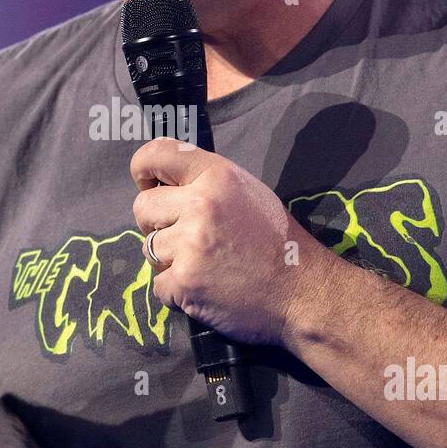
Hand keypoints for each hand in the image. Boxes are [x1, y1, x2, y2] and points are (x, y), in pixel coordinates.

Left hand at [129, 136, 329, 348]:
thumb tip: (163, 183)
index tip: (148, 185)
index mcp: (217, 176)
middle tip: (187, 239)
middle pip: (142, 208)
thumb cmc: (278, 242)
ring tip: (203, 264)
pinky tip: (205, 288)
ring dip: (169, 260)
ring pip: (149, 248)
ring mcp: (190, 245)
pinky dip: (176, 291)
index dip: (143, 170)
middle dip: (157, 225)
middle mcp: (200, 204)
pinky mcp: (185, 282)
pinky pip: (158, 284)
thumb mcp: (248, 193)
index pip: (157, 154)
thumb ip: (207, 182)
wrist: (304, 293)